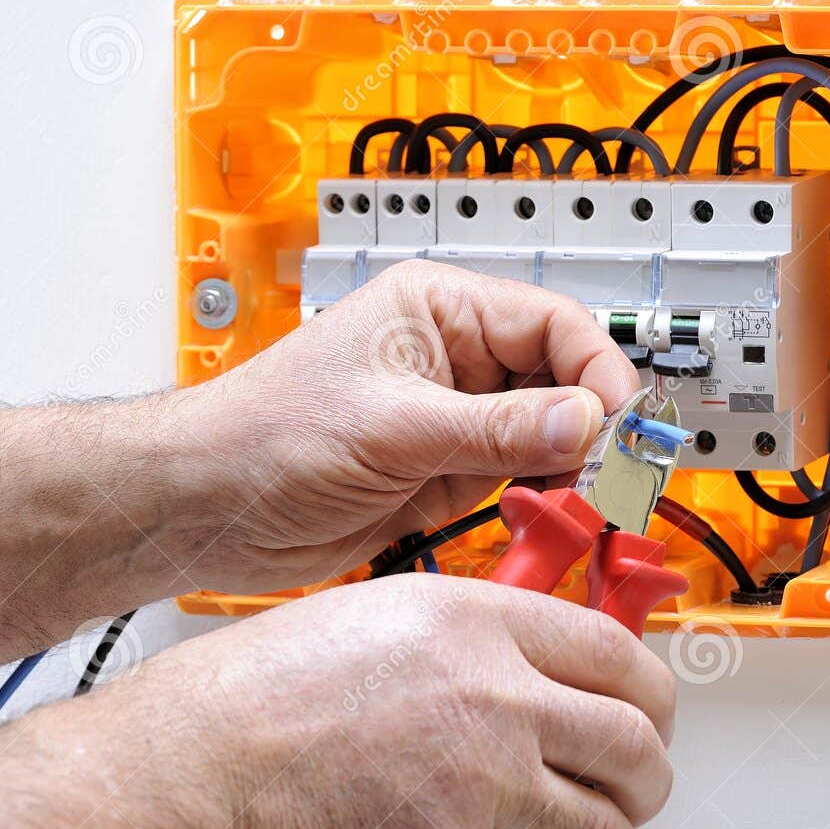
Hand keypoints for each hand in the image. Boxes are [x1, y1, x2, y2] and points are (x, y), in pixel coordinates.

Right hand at [136, 573, 676, 828]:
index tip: (651, 713)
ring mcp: (479, 776)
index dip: (649, 691)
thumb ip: (457, 647)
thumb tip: (515, 679)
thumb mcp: (373, 622)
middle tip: (638, 797)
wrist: (200, 766)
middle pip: (634, 742)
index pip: (613, 651)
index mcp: (473, 623)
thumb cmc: (259, 696)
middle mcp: (491, 693)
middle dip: (650, 783)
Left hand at [162, 260, 639, 591]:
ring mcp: (448, 420)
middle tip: (611, 473)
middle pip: (560, 381)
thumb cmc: (264, 434)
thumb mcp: (393, 426)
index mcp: (436, 311)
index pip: (554, 323)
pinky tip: (528, 517)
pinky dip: (528, 502)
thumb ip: (496, 427)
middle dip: (586, 427)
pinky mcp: (439, 474)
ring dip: (559, 470)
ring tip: (571, 501)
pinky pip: (510, 481)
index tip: (620, 425)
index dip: (597, 372)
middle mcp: (450, 360)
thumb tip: (586, 420)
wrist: (210, 508)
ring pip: (544, 437)